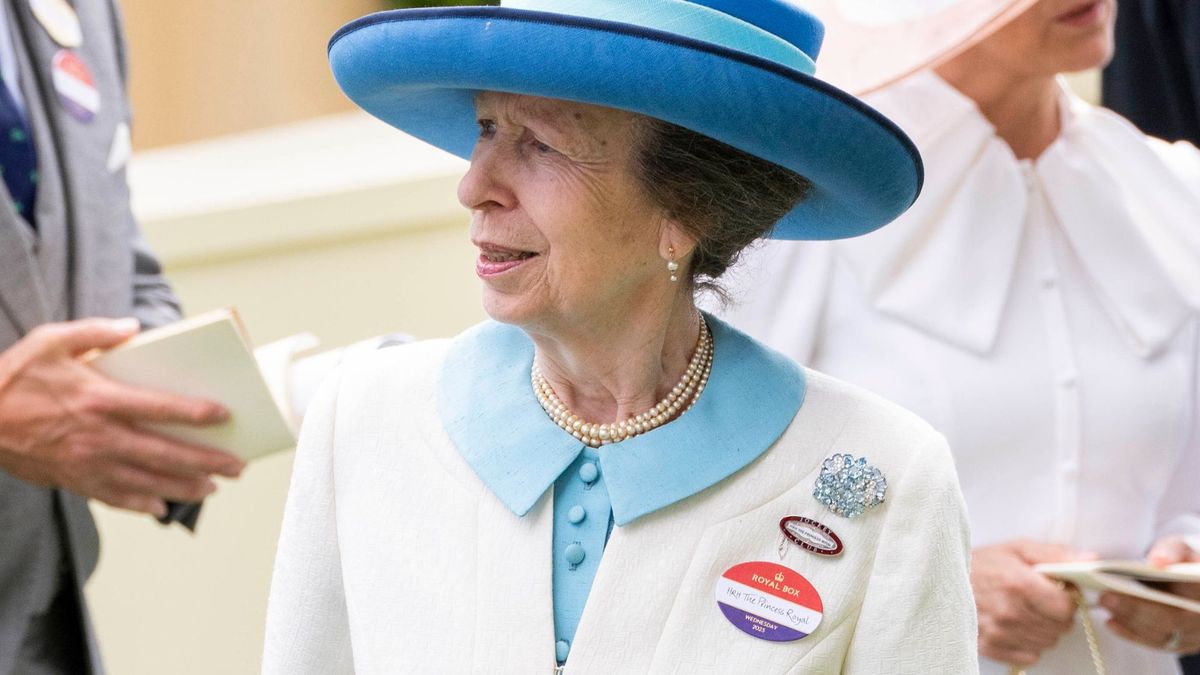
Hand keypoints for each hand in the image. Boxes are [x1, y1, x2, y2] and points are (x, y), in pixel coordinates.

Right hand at [0, 318, 244, 516]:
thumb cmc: (13, 377)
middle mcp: (96, 436)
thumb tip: (133, 327)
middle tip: (238, 467)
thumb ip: (94, 332)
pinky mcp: (70, 479)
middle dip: (205, 461)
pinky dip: (139, 504)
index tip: (224, 416)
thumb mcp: (49, 341)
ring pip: (144, 481)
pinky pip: (112, 497)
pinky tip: (161, 508)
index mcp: (96, 399)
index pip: (158, 408)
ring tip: (213, 488)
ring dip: (182, 487)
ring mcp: (84, 463)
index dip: (194, 413)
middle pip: (162, 452)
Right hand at [972, 539, 1095, 666]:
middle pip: (1060, 627)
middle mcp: (1010, 612)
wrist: (942, 579)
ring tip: (1025, 610)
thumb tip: (1091, 560)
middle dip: (1056, 613)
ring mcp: (1000, 633)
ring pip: (1048, 642)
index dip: (1067, 598)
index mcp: (1019, 584)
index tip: (1056, 590)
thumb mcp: (1017, 548)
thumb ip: (1056, 554)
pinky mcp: (991, 648)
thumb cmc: (981, 563)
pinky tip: (1015, 625)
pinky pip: (1031, 655)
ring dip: (1043, 628)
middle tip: (1039, 599)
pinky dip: (1028, 642)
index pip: (1067, 607)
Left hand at [1101, 536, 1199, 653]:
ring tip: (1104, 603)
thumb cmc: (1179, 562)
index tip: (1132, 584)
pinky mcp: (1179, 644)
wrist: (1183, 581)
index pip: (1191, 590)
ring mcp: (1193, 633)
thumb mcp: (1179, 548)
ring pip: (1162, 634)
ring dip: (1130, 620)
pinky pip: (1155, 644)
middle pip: (1172, 618)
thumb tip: (1158, 561)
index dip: (1167, 587)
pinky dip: (1131, 634)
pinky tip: (1111, 621)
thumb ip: (1170, 550)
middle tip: (1106, 596)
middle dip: (1136, 608)